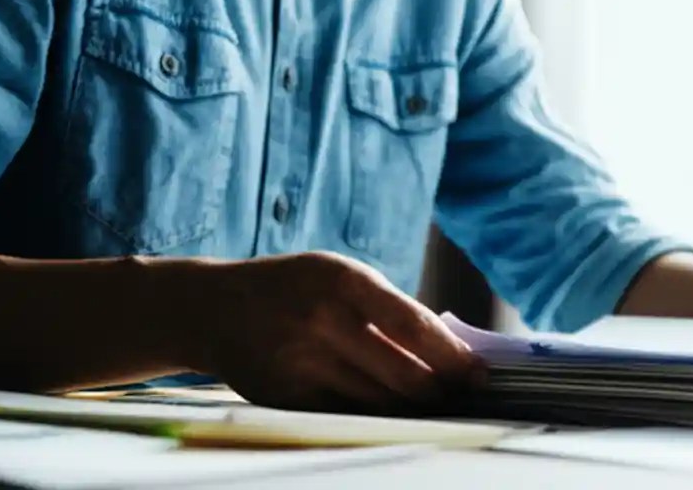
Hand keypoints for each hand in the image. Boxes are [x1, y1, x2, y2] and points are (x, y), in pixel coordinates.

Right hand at [191, 251, 483, 413]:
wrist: (212, 307)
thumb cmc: (293, 288)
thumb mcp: (338, 275)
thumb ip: (388, 309)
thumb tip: (451, 353)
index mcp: (343, 280)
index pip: (415, 326)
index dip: (454, 357)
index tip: (480, 375)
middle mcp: (321, 320)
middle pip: (403, 376)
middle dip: (441, 393)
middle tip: (462, 398)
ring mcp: (300, 362)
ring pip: (378, 403)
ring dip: (411, 410)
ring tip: (433, 407)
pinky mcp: (283, 397)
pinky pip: (344, 416)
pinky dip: (371, 417)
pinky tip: (388, 415)